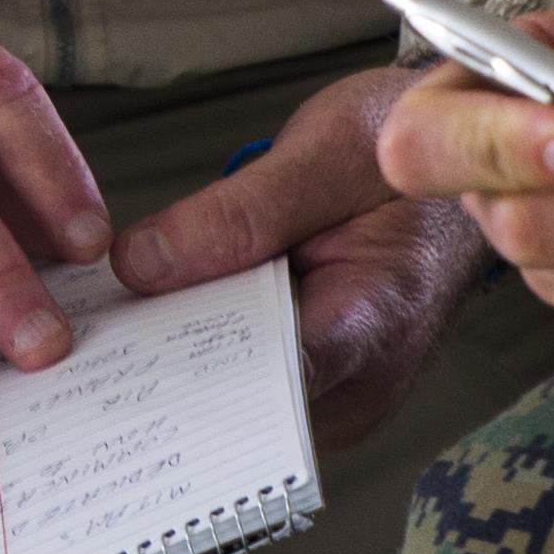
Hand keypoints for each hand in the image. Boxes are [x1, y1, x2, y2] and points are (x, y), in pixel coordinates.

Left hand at [111, 66, 482, 450]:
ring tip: (125, 314)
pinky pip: (251, 383)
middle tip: (94, 330)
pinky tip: (167, 313)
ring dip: (182, 358)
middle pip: (241, 403)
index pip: (266, 381)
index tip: (113, 352)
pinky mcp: (327, 384)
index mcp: (376, 320)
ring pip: (238, 401)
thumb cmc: (404, 149)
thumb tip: (140, 266)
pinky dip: (207, 349)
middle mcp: (366, 380)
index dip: (181, 373)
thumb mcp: (323, 151)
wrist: (458, 153)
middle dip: (167, 366)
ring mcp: (347, 391)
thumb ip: (235, 213)